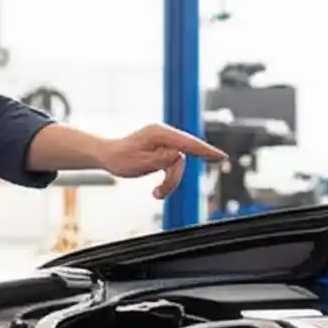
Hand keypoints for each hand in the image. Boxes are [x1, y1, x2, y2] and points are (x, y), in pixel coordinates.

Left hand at [95, 123, 227, 199]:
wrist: (106, 156)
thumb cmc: (119, 158)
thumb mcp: (139, 162)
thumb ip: (160, 159)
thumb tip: (178, 156)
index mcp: (158, 134)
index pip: (187, 143)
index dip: (205, 151)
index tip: (221, 156)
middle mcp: (163, 136)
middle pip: (182, 158)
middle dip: (174, 178)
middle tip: (159, 193)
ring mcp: (163, 143)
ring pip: (178, 166)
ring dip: (169, 182)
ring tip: (155, 194)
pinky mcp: (161, 151)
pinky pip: (172, 167)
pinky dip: (167, 179)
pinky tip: (157, 191)